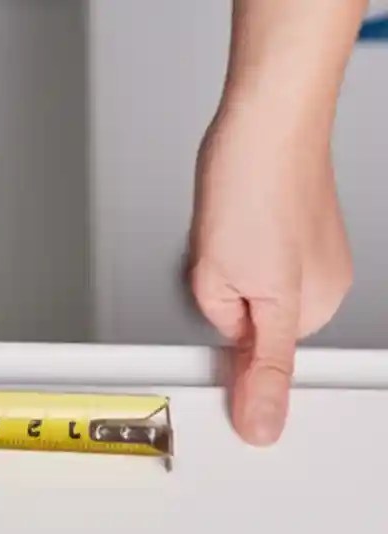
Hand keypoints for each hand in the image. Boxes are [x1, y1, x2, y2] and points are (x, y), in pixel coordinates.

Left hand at [187, 109, 351, 446]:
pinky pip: (262, 268)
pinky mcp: (305, 237)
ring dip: (230, 281)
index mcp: (308, 310)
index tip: (233, 409)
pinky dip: (241, 259)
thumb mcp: (218, 280)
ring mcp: (319, 262)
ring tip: (222, 239)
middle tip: (211, 269)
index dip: (231, 374)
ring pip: (256, 297)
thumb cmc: (247, 183)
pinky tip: (232, 228)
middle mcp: (325, 290)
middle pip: (255, 330)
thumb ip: (238, 346)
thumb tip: (253, 400)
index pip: (263, 368)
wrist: (266, 122)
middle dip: (224, 311)